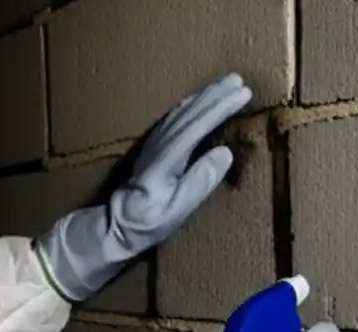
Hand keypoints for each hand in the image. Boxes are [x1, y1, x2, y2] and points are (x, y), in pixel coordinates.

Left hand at [34, 73, 252, 301]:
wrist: (114, 226)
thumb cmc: (146, 224)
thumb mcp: (176, 212)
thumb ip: (199, 182)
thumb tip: (224, 153)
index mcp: (164, 161)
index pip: (196, 127)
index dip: (219, 108)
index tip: (243, 93)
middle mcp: (157, 146)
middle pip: (188, 114)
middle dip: (214, 95)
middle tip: (239, 79)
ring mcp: (152, 145)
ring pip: (181, 113)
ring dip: (203, 96)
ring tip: (225, 83)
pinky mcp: (152, 147)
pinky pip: (174, 118)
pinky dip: (190, 105)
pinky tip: (198, 99)